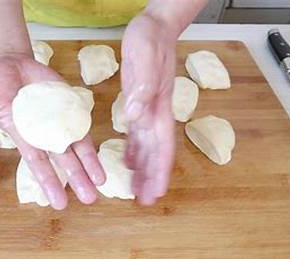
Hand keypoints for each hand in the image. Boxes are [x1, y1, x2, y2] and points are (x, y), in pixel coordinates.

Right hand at [0, 54, 105, 209]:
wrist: (8, 61)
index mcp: (22, 134)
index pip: (38, 161)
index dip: (48, 181)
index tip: (59, 203)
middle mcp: (42, 132)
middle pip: (62, 158)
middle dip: (76, 178)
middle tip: (89, 199)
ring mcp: (57, 119)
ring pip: (76, 144)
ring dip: (88, 164)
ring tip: (100, 183)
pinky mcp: (67, 105)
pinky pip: (81, 123)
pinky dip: (90, 137)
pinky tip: (100, 154)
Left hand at [121, 14, 176, 204]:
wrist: (154, 27)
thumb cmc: (150, 41)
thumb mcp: (143, 59)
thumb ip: (141, 88)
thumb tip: (134, 116)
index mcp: (158, 108)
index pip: (163, 146)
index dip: (160, 171)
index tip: (157, 193)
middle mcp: (156, 114)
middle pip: (157, 153)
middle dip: (153, 178)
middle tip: (146, 201)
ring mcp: (148, 110)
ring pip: (147, 147)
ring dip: (143, 169)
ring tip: (136, 189)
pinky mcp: (139, 104)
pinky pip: (136, 134)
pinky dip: (133, 150)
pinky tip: (126, 161)